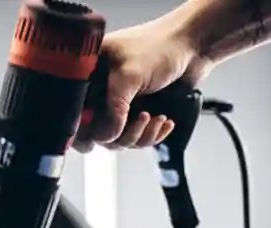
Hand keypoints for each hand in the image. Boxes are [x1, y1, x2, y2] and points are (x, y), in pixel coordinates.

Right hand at [75, 19, 212, 152]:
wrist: (193, 46)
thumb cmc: (159, 48)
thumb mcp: (130, 76)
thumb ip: (114, 108)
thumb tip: (106, 137)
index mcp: (91, 76)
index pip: (76, 112)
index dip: (84, 130)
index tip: (98, 138)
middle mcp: (103, 91)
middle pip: (99, 131)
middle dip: (123, 134)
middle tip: (140, 119)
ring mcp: (122, 103)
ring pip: (121, 138)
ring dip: (141, 134)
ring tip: (156, 118)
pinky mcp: (140, 111)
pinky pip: (139, 136)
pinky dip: (153, 134)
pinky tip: (164, 120)